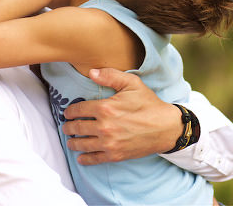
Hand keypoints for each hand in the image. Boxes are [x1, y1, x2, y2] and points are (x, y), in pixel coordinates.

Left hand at [62, 68, 182, 164]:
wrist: (165, 127)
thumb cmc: (149, 104)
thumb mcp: (132, 84)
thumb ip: (110, 76)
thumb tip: (91, 72)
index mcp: (105, 108)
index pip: (79, 110)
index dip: (70, 111)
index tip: (68, 113)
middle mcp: (104, 127)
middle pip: (77, 128)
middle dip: (68, 127)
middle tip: (66, 126)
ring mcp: (109, 143)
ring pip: (82, 144)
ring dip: (73, 143)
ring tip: (70, 141)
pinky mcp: (115, 155)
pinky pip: (94, 159)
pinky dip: (84, 158)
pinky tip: (81, 157)